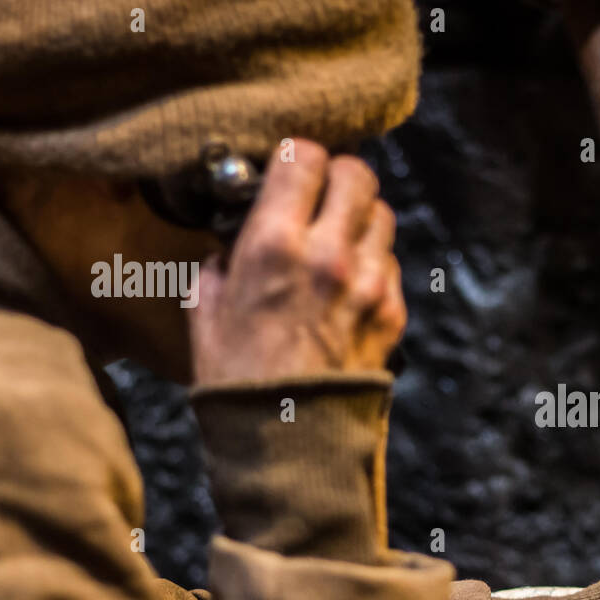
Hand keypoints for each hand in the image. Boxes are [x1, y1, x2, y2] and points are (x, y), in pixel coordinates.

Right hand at [190, 138, 404, 384]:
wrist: (292, 443)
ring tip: (337, 239)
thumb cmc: (239, 381)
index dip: (296, 156)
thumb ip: (220, 263)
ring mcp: (370, 284)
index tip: (289, 168)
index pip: (305, 156)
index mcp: (274, 245)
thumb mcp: (205, 312)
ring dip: (360, 218)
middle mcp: (329, 255)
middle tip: (321, 194)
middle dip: (337, 177)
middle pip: (357, 174)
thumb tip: (232, 243)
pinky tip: (349, 284)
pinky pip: (392, 263)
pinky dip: (374, 263)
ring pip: (382, 215)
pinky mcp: (393, 313)